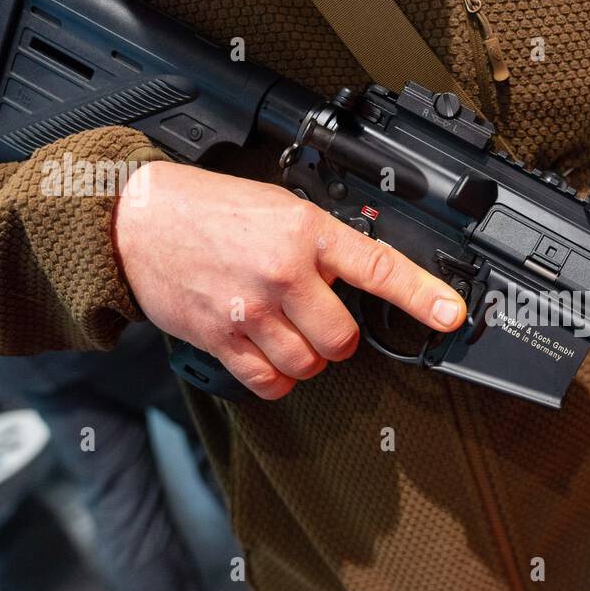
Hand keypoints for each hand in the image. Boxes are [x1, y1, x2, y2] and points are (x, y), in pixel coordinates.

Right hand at [114, 162, 465, 398]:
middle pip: (343, 338)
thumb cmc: (212, 212)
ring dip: (308, 358)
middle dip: (339, 336)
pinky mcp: (221, 339)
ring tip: (288, 331)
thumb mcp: (281, 208)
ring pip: (310, 365)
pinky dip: (278, 378)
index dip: (421, 294)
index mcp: (305, 232)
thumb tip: (369, 274)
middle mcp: (282, 272)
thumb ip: (324, 243)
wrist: (139, 220)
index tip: (450, 314)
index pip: (377, 267)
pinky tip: (268, 353)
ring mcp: (250, 310)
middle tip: (319, 317)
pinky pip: (271, 382)